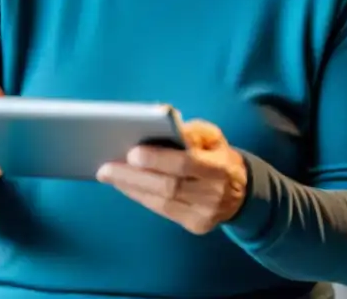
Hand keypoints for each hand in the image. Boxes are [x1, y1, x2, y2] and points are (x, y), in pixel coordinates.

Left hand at [96, 119, 247, 234]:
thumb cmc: (217, 155)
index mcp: (221, 167)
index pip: (188, 164)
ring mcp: (205, 214)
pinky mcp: (196, 225)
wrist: (241, 191)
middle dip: (134, 177)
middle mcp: (215, 194)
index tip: (132, 153)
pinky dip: (140, 196)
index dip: (159, 159)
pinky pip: (162, 212)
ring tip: (108, 174)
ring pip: (162, 202)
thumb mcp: (212, 136)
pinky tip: (123, 185)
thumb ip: (190, 130)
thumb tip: (163, 120)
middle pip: (169, 187)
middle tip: (105, 167)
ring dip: (131, 187)